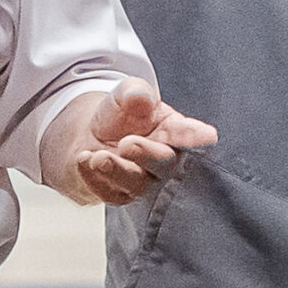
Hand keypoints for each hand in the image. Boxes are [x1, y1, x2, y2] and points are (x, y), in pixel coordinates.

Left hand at [43, 78, 216, 206]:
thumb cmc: (122, 116)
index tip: (204, 137)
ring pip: (137, 184)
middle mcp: (166, 161)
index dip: (198, 137)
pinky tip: (83, 160)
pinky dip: (93, 177)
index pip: (194, 137)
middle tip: (127, 143)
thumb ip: (134, 92)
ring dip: (117, 171)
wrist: (93, 138)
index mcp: (176, 132)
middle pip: (166, 165)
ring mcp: (144, 182)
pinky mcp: (120, 195)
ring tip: (98, 156)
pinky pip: (108, 192)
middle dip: (148, 155)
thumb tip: (141, 98)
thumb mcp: (126, 94)